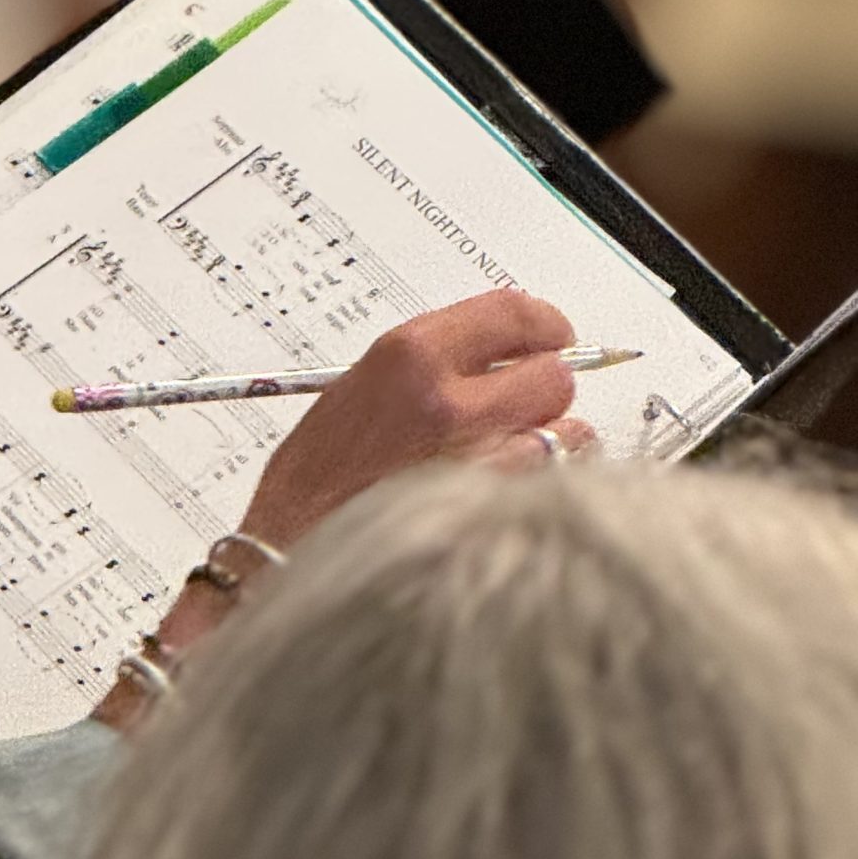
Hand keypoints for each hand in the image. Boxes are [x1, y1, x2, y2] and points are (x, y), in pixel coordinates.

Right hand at [243, 289, 593, 550]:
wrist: (294, 544)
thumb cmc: (318, 477)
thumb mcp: (362, 387)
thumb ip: (433, 365)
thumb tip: (501, 355)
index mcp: (410, 356)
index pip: (512, 314)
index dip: (544, 324)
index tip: (552, 334)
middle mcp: (450, 402)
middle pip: (553, 375)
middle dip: (544, 387)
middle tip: (524, 400)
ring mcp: (478, 460)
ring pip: (565, 432)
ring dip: (549, 438)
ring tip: (509, 451)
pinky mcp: (496, 509)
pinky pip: (552, 482)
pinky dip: (542, 482)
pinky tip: (506, 488)